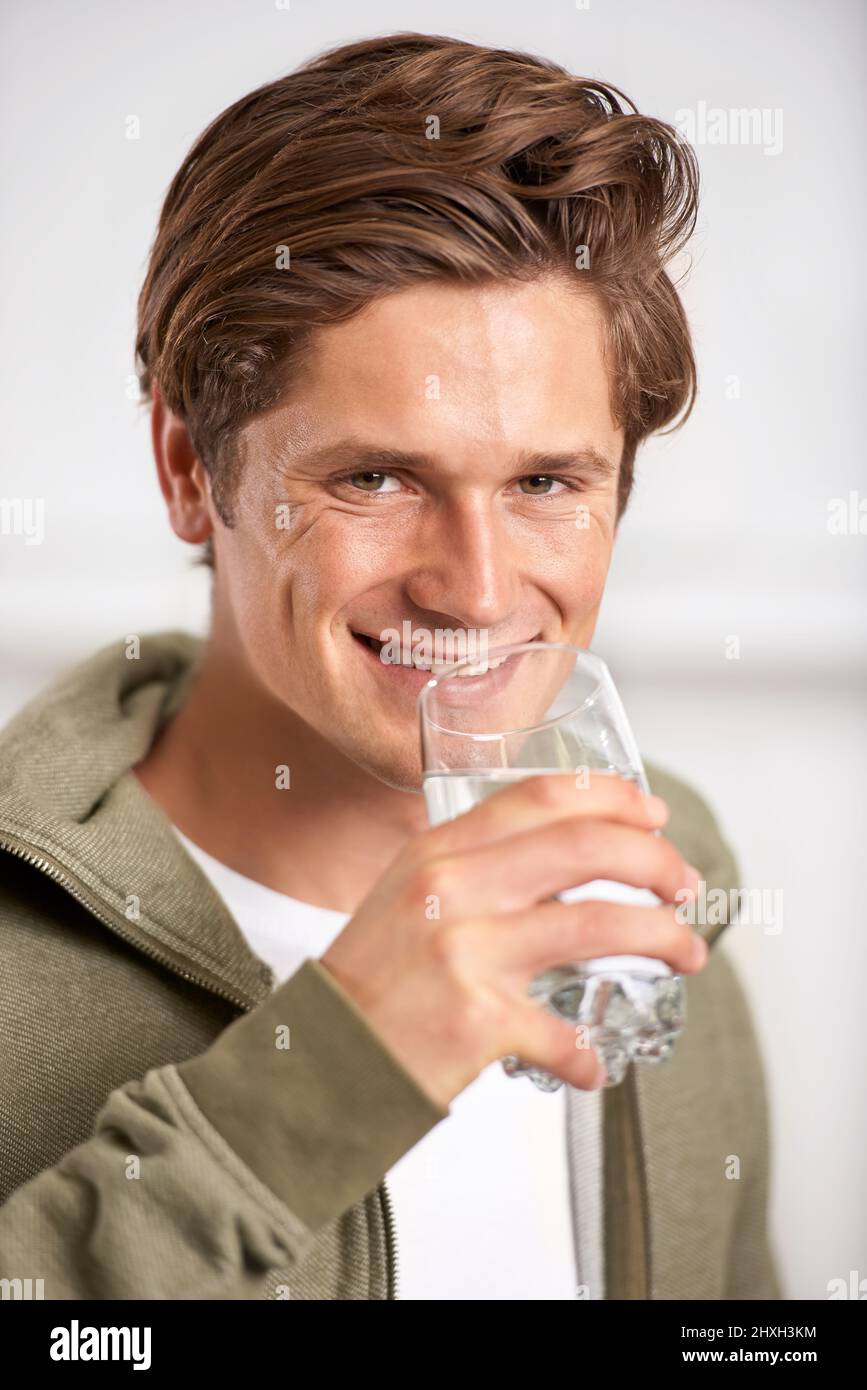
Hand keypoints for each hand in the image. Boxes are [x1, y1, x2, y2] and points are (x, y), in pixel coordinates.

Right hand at [320, 772, 705, 1108]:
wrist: (316, 1060)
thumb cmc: (369, 981)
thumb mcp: (408, 895)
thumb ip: (473, 867)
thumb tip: (560, 861)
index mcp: (438, 850)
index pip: (540, 796)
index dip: (612, 797)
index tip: (652, 813)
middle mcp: (453, 889)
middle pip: (585, 847)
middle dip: (655, 861)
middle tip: (683, 885)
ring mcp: (466, 953)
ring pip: (598, 924)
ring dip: (661, 936)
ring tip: (686, 953)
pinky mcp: (478, 1021)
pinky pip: (564, 1034)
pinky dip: (587, 1054)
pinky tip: (591, 1064)